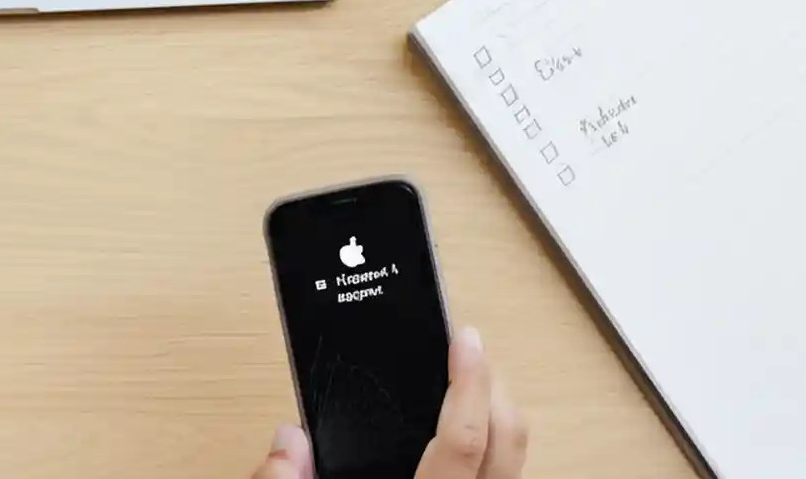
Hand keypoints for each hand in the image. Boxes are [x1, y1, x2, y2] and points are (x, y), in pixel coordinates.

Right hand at [253, 327, 527, 478]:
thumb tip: (290, 443)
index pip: (465, 445)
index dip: (470, 383)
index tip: (464, 340)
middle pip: (510, 448)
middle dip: (497, 388)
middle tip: (469, 354)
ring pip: (516, 473)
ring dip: (501, 424)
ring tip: (469, 392)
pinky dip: (493, 460)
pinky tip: (463, 450)